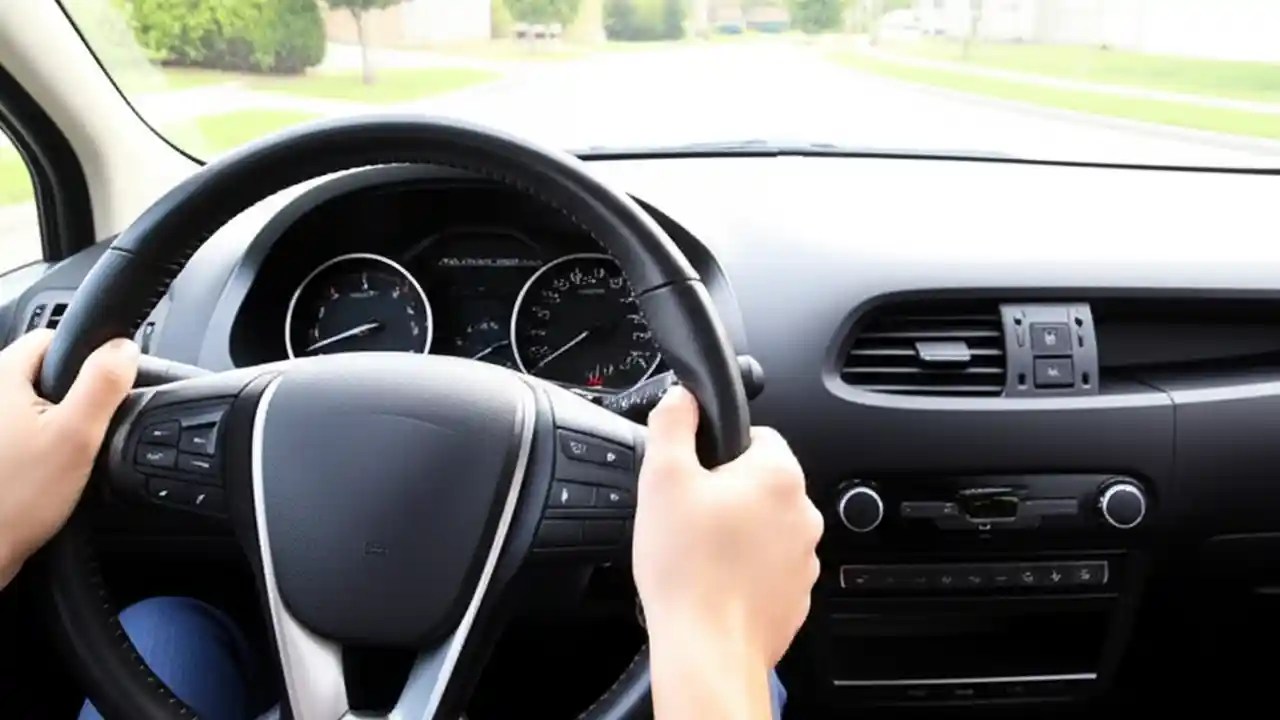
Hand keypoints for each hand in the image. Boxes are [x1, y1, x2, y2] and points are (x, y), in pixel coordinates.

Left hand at [0, 330, 138, 588]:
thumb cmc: (14, 499)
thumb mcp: (77, 437)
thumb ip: (103, 385)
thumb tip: (124, 347)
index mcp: (1, 376)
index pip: (52, 338)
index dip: (88, 358)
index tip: (104, 391)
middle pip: (42, 374)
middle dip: (71, 399)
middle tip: (83, 436)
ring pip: (32, 408)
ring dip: (53, 427)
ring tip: (62, 462)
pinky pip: (21, 437)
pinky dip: (36, 450)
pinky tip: (43, 478)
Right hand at [633, 386, 821, 718]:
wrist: (707, 648)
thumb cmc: (687, 568)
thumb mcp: (662, 477)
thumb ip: (673, 423)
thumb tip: (684, 397)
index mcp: (779, 474)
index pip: (756, 436)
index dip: (717, 453)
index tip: (693, 477)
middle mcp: (803, 513)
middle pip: (759, 483)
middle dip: (725, 494)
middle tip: (687, 517)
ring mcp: (804, 557)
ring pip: (764, 526)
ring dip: (736, 532)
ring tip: (698, 554)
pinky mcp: (796, 594)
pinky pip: (768, 567)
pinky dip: (744, 570)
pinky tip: (713, 581)